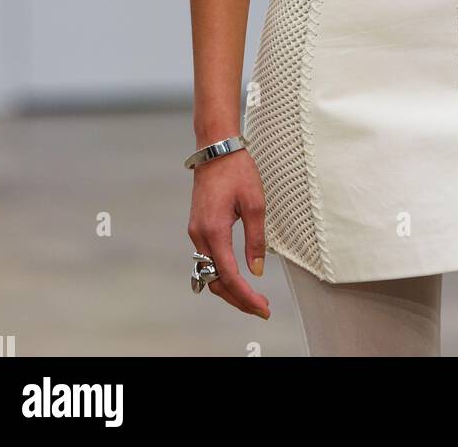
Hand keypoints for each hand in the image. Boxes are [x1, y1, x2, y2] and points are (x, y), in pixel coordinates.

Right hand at [187, 148, 270, 317]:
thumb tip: (256, 270)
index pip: (228, 275)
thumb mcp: (255, 204)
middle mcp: (199, 235)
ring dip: (229, 288)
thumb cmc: (238, 171)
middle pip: (215, 280)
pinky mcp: (197, 226)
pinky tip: (236, 278)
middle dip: (237, 299)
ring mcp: (195, 231)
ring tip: (252, 298)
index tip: (262, 308)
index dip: (246, 296)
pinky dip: (220, 273)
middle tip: (261, 309)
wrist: (216, 149)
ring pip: (208, 272)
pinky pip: (206, 259)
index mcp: (214, 230)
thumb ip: (255, 240)